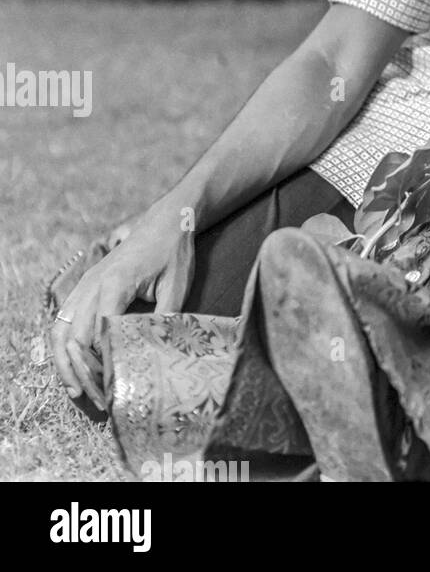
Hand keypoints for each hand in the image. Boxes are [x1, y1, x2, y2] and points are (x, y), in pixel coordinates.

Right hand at [50, 211, 194, 410]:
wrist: (165, 221)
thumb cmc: (173, 252)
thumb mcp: (177, 286)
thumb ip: (163, 319)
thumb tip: (155, 355)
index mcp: (115, 283)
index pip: (100, 332)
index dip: (105, 362)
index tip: (116, 385)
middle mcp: (92, 285)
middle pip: (75, 338)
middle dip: (85, 372)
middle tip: (101, 399)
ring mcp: (84, 285)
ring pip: (61, 332)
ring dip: (67, 364)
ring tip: (79, 391)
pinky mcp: (84, 288)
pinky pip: (62, 321)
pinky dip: (63, 347)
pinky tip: (72, 368)